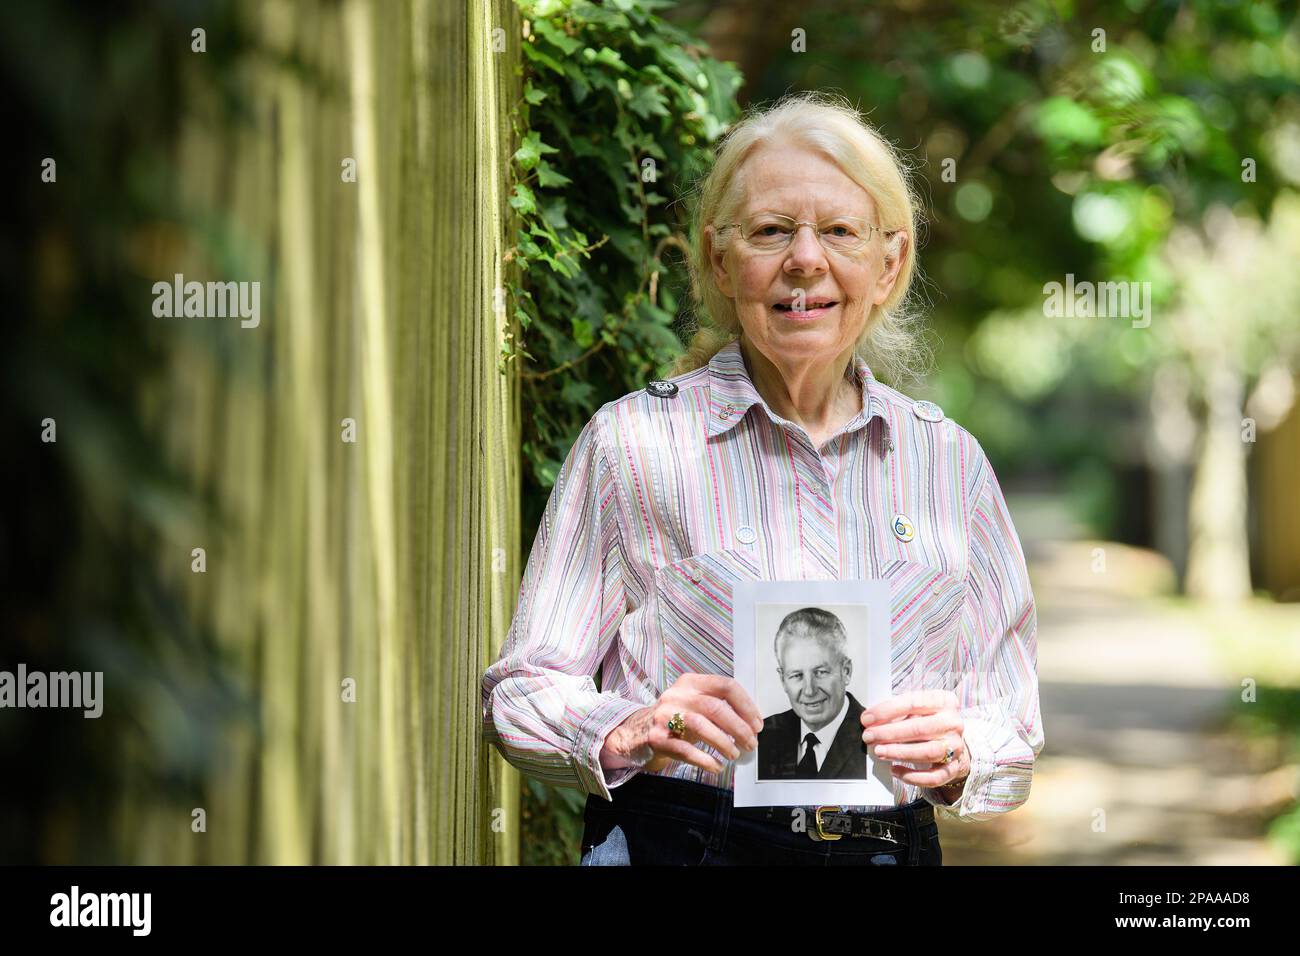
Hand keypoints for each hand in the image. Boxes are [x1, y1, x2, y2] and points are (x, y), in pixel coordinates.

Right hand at [601, 674, 763, 774]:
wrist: (637, 732)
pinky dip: (705, 759)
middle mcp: (676, 695)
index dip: (746, 706)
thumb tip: (753, 724)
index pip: (726, 686)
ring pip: (700, 726)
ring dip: (723, 742)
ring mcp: (664, 715)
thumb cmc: (676, 719)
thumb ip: (719, 707)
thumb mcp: (695, 705)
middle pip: (715, 707)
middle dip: (739, 728)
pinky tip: (716, 766)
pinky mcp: (656, 737)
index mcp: (691, 682)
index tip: (758, 725)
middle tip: (751, 744)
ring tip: (735, 754)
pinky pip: (684, 749)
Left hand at [860, 689, 968, 789]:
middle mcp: (952, 723)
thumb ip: (897, 712)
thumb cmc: (929, 721)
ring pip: (928, 752)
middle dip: (890, 733)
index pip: (913, 702)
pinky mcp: (953, 768)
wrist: (953, 742)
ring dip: (900, 753)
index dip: (887, 711)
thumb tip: (871, 721)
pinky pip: (933, 777)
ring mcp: (956, 747)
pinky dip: (913, 776)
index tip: (867, 718)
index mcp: (944, 701)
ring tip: (880, 751)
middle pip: (920, 728)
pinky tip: (895, 770)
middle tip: (869, 736)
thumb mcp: (917, 708)